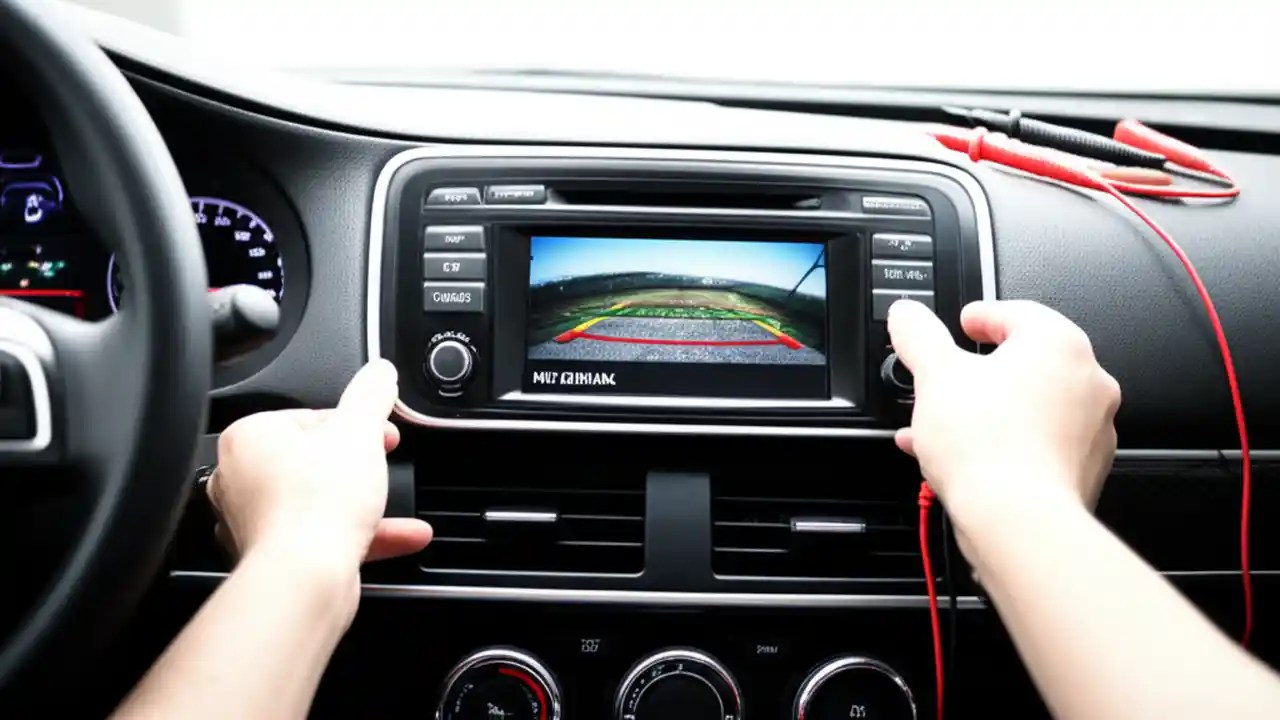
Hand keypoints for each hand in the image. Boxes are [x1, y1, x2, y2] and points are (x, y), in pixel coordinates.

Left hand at [207, 359, 432, 576]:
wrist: (304, 578)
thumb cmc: (317, 505)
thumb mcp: (359, 433)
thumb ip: (371, 397)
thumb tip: (380, 372)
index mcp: (249, 438)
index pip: (308, 418)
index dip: (353, 425)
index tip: (381, 434)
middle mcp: (240, 479)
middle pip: (312, 461)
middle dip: (357, 466)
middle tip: (383, 465)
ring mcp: (253, 522)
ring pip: (318, 503)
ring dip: (363, 504)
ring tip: (394, 507)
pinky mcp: (272, 557)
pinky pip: (321, 537)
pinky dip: (357, 536)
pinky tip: (396, 537)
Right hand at [888, 299, 1120, 543]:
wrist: (1017, 520)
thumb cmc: (986, 445)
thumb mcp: (934, 374)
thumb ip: (918, 333)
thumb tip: (908, 314)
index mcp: (1058, 343)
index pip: (1018, 312)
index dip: (981, 317)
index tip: (962, 325)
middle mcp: (1087, 380)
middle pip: (1024, 362)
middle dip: (977, 372)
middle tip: (946, 380)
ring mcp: (1092, 426)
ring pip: (1028, 406)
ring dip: (985, 410)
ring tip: (942, 426)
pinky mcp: (1084, 466)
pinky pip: (1037, 442)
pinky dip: (1003, 442)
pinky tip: (963, 457)